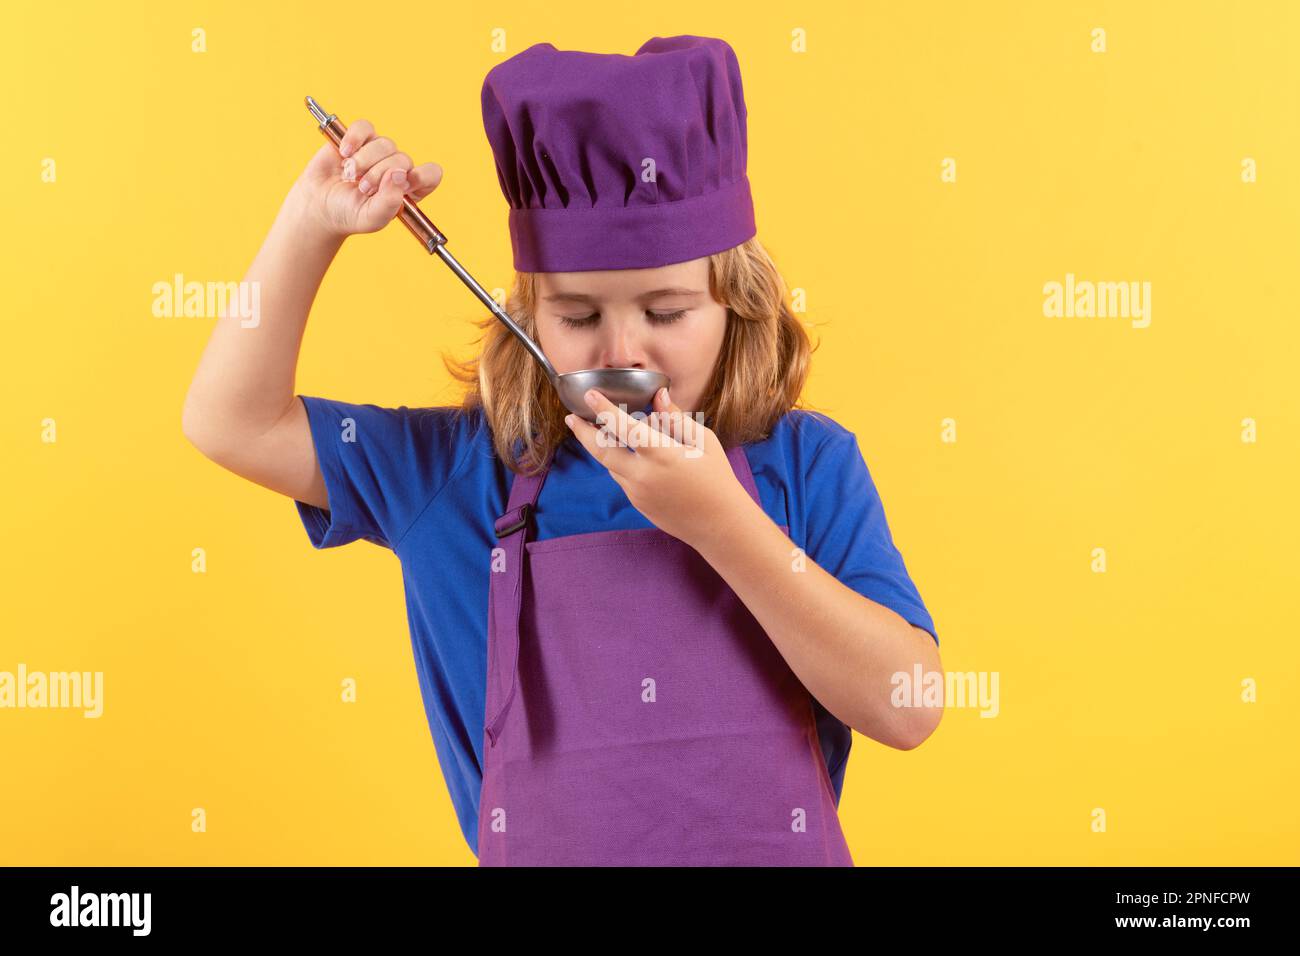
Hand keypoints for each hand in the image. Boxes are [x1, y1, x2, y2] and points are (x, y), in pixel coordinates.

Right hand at [291, 118, 443, 239]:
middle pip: (403, 159)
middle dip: (380, 175)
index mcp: (408, 189)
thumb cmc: (349, 215)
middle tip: (363, 189)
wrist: (319, 205)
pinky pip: (364, 127)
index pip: (431, 174)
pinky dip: (354, 139)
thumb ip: (390, 202)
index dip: (421, 176)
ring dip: (364, 161)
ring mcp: (378, 152)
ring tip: (350, 176)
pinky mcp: (358, 138)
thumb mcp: (372, 218)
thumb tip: (401, 175)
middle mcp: (397, 168)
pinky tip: (344, 152)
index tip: (405, 183)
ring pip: (384, 144)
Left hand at [564, 386, 753, 549]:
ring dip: (603, 447)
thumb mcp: (703, 441)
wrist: (719, 524)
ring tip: (597, 430)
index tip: (590, 394)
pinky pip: (623, 479)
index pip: (624, 426)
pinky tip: (630, 456)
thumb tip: (659, 396)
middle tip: (571, 418)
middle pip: (601, 450)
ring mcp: (637, 492)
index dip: (604, 409)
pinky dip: (621, 464)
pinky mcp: (638, 504)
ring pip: (611, 464)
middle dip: (583, 432)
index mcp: (661, 454)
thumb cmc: (716, 478)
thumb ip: (675, 418)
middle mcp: (643, 474)